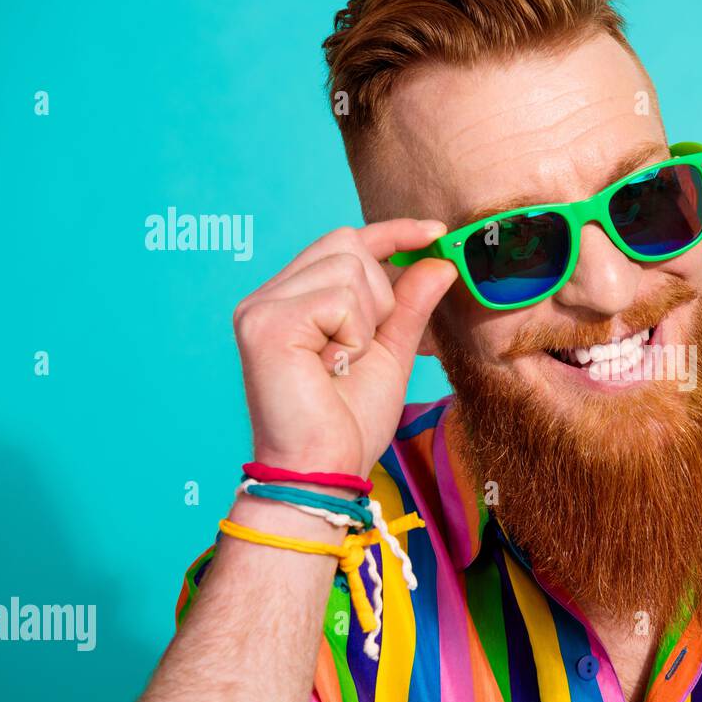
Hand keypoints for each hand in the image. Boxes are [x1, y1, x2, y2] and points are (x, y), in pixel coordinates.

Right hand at [232, 219, 454, 477]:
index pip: (344, 242)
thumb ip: (410, 307)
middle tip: (361, 350)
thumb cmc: (348, 422)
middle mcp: (268, 296)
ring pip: (348, 267)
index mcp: (292, 300)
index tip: (436, 232)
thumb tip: (439, 260)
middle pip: (348, 246)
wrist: (323, 470)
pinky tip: (332, 366)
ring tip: (342, 363)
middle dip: (380, 296)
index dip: (392, 231)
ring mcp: (261, 307)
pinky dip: (352, 335)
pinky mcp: (265, 323)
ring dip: (366, 321)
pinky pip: (339, 298)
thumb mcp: (390, 354)